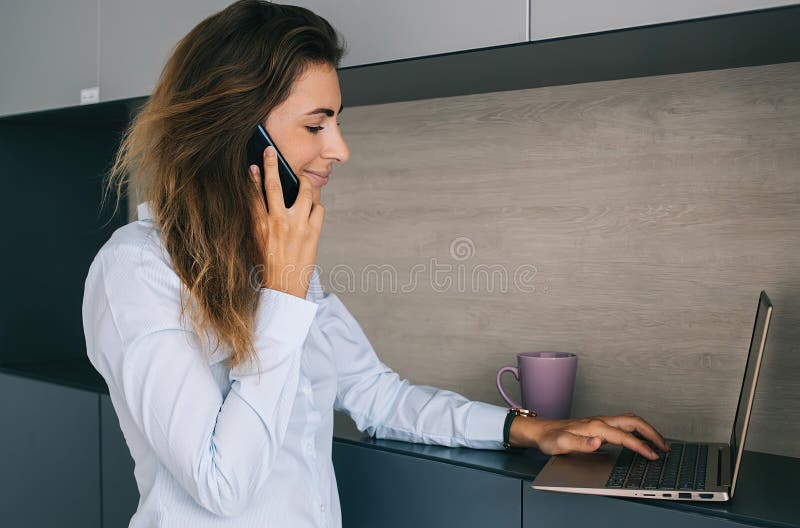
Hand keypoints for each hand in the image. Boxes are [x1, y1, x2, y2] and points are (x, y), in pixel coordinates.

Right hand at [249, 145, 323, 298]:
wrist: (283, 290)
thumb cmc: (268, 268)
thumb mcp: (255, 244)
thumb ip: (257, 222)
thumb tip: (261, 203)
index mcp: (259, 226)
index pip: (253, 194)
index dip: (252, 177)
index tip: (252, 165)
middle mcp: (277, 222)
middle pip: (275, 186)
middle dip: (272, 165)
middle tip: (271, 152)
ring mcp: (297, 226)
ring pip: (305, 193)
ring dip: (305, 184)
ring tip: (304, 182)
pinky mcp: (313, 233)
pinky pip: (318, 209)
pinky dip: (316, 206)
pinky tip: (313, 209)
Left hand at [509, 412, 668, 460]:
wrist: (542, 431)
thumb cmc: (550, 438)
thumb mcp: (561, 444)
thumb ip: (579, 443)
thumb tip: (598, 442)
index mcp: (595, 426)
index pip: (624, 436)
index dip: (641, 446)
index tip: (653, 455)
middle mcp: (600, 421)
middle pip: (633, 422)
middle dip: (652, 433)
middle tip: (665, 446)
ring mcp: (601, 422)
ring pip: (630, 421)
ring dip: (646, 430)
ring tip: (659, 443)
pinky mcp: (600, 426)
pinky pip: (624, 425)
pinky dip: (637, 430)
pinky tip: (639, 439)